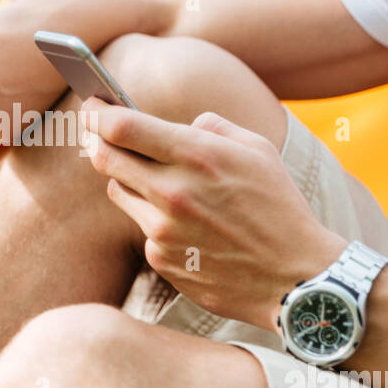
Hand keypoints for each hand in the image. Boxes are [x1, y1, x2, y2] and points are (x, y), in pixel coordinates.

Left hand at [80, 98, 346, 329]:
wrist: (294, 279)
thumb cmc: (280, 208)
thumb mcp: (258, 150)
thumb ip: (213, 127)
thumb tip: (182, 125)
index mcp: (197, 157)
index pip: (122, 127)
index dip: (98, 114)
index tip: (92, 108)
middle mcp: (173, 193)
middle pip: (105, 158)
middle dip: (97, 142)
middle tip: (97, 135)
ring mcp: (163, 230)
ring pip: (119, 193)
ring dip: (130, 183)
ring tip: (164, 186)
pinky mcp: (160, 260)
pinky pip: (142, 228)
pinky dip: (155, 221)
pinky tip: (189, 228)